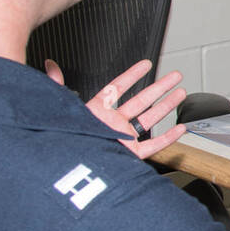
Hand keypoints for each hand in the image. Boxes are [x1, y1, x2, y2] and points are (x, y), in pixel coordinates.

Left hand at [45, 58, 187, 160]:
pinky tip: (179, 128)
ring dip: (166, 106)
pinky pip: (153, 145)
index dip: (132, 74)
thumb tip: (50, 66)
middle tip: (174, 76)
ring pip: (150, 119)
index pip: (118, 87)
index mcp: (97, 111)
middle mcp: (113, 123)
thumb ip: (57, 85)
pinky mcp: (130, 155)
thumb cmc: (65, 138)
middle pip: (142, 100)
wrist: (72, 165)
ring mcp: (124, 138)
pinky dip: (168, 137)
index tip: (145, 65)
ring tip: (180, 93)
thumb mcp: (61, 107)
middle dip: (160, 86)